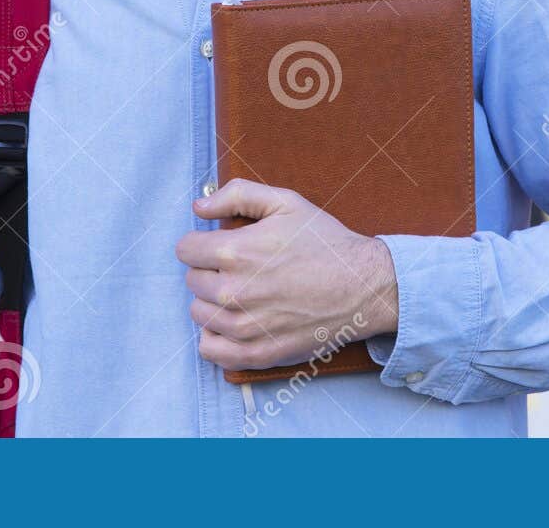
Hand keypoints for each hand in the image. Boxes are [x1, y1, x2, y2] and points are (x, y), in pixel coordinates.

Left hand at [175, 178, 399, 371]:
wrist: (362, 286)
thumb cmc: (324, 242)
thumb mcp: (285, 202)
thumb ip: (236, 195)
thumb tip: (198, 207)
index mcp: (236, 251)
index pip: (185, 249)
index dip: (202, 242)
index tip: (220, 245)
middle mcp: (234, 292)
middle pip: (192, 281)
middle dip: (210, 270)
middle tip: (240, 268)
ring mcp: (244, 327)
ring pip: (199, 314)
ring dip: (213, 302)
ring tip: (241, 292)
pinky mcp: (257, 353)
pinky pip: (211, 349)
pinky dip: (216, 336)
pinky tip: (235, 321)